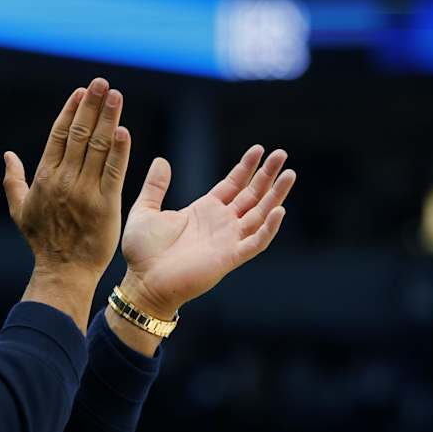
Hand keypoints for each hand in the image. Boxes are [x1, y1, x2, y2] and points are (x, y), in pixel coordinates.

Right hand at [3, 77, 129, 277]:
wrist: (63, 271)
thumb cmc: (42, 242)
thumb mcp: (19, 210)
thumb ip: (13, 180)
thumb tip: (7, 155)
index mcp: (44, 177)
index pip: (58, 135)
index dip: (71, 111)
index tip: (81, 92)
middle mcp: (64, 179)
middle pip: (79, 134)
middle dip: (91, 106)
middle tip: (101, 83)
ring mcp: (85, 191)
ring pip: (97, 147)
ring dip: (107, 118)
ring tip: (115, 95)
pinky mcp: (105, 204)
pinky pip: (113, 171)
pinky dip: (119, 150)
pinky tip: (124, 130)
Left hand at [119, 146, 295, 318]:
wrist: (143, 282)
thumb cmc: (142, 252)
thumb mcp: (146, 210)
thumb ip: (155, 186)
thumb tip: (160, 160)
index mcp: (204, 210)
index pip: (233, 185)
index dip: (246, 168)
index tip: (259, 149)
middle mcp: (221, 223)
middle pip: (252, 195)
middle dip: (267, 175)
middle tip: (282, 154)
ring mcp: (228, 240)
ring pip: (260, 213)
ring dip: (276, 195)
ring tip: (290, 174)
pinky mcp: (230, 257)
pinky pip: (256, 241)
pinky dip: (269, 227)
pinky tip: (279, 210)